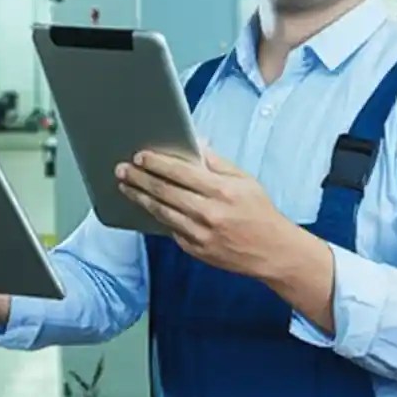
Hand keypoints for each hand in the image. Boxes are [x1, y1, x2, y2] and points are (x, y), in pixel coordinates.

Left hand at [116, 146, 299, 279]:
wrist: (274, 252)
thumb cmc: (259, 212)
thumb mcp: (244, 180)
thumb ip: (217, 162)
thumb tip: (195, 143)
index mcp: (221, 191)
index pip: (180, 172)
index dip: (156, 163)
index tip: (140, 156)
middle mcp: (208, 212)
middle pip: (164, 192)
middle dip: (139, 179)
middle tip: (122, 170)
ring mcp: (200, 234)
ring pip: (161, 212)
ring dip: (140, 198)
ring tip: (125, 186)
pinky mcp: (195, 250)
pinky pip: (170, 229)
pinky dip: (156, 216)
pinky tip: (145, 206)